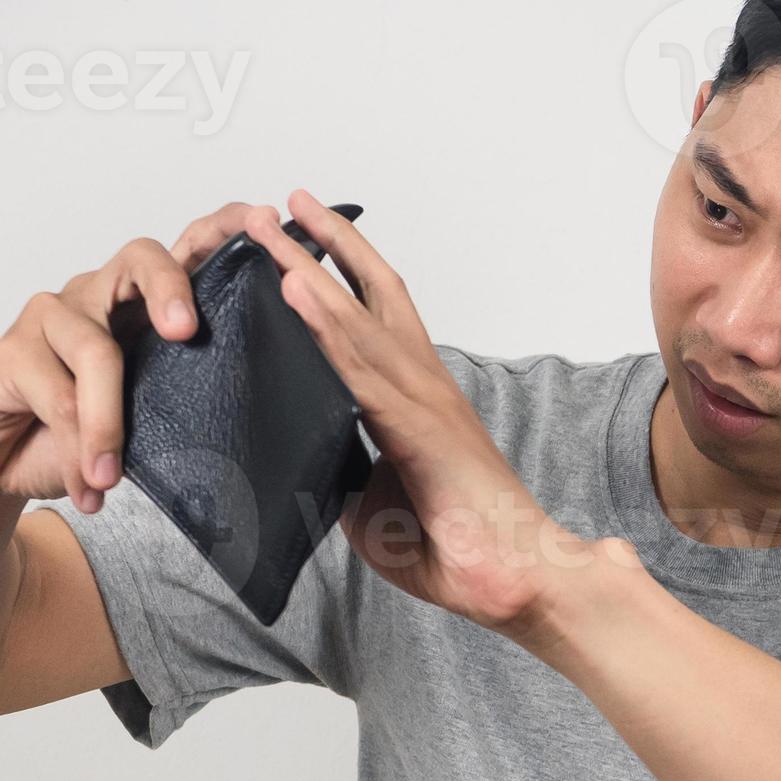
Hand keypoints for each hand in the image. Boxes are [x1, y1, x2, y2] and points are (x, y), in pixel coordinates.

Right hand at [0, 205, 258, 514]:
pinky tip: (86, 484)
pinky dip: (76, 446)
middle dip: (171, 289)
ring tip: (111, 476)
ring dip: (108, 424)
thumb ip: (172, 402)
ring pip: (98, 352)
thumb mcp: (138, 422)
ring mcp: (50, 317)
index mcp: (138, 308)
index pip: (183, 252)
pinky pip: (56, 395)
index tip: (262, 218)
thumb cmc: (70, 436)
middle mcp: (96, 298)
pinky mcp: (9, 351)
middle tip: (187, 333)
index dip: (220, 230)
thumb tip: (231, 422)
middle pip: (140, 259)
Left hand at [244, 189, 621, 635]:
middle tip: (282, 203)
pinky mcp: (417, 426)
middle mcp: (424, 386)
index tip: (299, 244)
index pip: (373, 325)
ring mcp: (423, 401)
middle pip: (372, 294)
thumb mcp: (373, 507)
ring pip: (358, 317)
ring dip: (310, 266)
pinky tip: (295, 289)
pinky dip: (326, 323)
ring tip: (268, 225)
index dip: (337, 279)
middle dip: (326, 244)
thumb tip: (301, 465)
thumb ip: (342, 474)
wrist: (512, 578)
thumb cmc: (458, 549)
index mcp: (416, 403)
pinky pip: (360, 364)